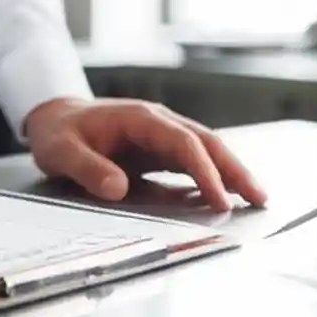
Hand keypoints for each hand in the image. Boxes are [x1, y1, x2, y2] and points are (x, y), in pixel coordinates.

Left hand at [25, 98, 267, 210]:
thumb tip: (119, 189)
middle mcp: (159, 123)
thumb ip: (88, 168)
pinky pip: (193, 161)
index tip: (220, 198)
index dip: (204, 171)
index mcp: (140, 119)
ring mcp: (162, 135)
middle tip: (260, 198)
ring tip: (257, 199)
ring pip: (206, 150)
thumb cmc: (59, 133)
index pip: (183, 143)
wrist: (55, 118)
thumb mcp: (62, 151)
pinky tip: (228, 196)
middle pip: (207, 142)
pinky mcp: (160, 149)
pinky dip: (214, 176)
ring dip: (232, 172)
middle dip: (235, 169)